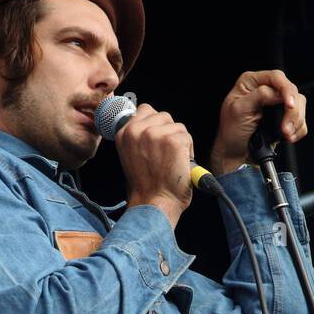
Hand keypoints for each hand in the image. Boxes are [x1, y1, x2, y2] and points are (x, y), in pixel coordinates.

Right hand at [116, 103, 194, 221]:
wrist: (153, 204)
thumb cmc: (145, 186)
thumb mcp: (131, 155)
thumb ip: (138, 137)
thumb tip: (153, 124)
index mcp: (124, 133)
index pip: (145, 110)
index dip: (155, 123)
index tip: (158, 138)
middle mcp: (137, 130)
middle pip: (164, 116)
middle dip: (169, 132)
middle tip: (165, 154)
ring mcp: (155, 134)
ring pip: (177, 126)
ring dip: (179, 141)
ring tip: (172, 161)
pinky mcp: (173, 141)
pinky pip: (187, 137)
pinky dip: (188, 151)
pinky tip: (179, 164)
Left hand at [210, 69, 307, 173]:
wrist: (235, 153)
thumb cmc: (231, 131)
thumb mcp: (239, 110)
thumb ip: (258, 96)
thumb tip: (276, 93)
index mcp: (251, 82)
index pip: (276, 77)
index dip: (286, 90)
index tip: (289, 105)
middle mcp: (266, 89)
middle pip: (291, 91)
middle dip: (292, 111)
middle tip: (285, 127)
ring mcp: (276, 103)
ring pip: (299, 104)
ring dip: (296, 121)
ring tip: (286, 134)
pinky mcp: (284, 117)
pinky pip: (300, 118)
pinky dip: (298, 129)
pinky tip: (288, 136)